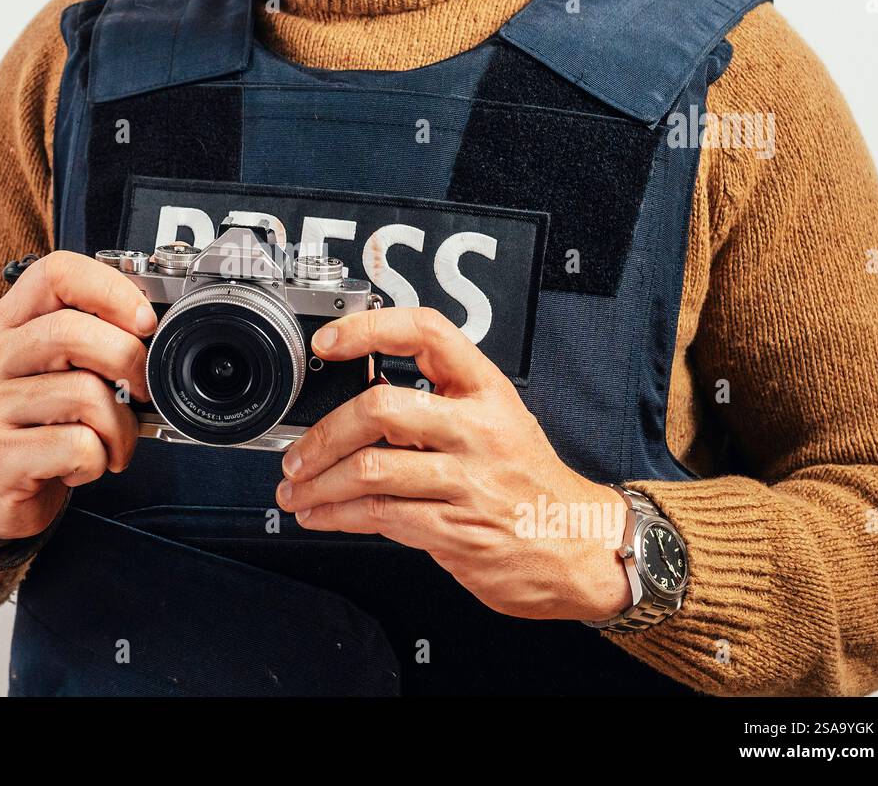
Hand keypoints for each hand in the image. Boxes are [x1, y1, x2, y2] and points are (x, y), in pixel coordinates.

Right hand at [0, 251, 156, 540]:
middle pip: (71, 332)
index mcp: (13, 323)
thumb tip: (152, 327)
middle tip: (140, 392)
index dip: (109, 288)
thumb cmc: (41, 425)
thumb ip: (95, 341)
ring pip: (84, 394)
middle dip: (127, 361)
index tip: (144, 321)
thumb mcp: (62, 371)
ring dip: (120, 426)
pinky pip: (77, 447)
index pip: (55, 273)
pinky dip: (99, 461)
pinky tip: (81, 467)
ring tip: (111, 442)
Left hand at [275, 307, 631, 621]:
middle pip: (381, 408)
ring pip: (370, 470)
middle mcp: (478, 430)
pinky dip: (337, 516)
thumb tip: (360, 402)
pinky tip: (322, 516)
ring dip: (319, 483)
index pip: (427, 334)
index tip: (330, 342)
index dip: (370, 329)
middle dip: (324, 434)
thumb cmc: (531, 484)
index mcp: (487, 391)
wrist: (580, 547)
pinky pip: (380, 517)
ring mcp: (468, 482)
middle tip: (298, 452)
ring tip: (298, 490)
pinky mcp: (457, 530)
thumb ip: (439, 404)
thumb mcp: (500, 421)